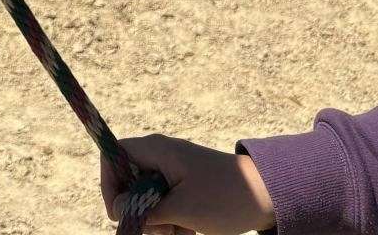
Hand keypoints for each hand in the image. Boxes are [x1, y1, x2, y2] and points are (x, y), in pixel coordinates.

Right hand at [101, 135, 275, 234]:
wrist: (267, 198)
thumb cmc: (223, 198)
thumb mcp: (180, 209)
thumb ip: (144, 209)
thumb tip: (117, 210)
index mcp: (157, 150)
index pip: (115, 155)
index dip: (109, 183)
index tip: (117, 213)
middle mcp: (161, 156)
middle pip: (129, 182)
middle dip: (139, 211)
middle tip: (159, 229)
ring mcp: (174, 172)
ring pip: (146, 198)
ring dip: (157, 221)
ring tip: (180, 232)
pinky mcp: (186, 188)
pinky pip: (164, 205)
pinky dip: (171, 222)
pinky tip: (189, 231)